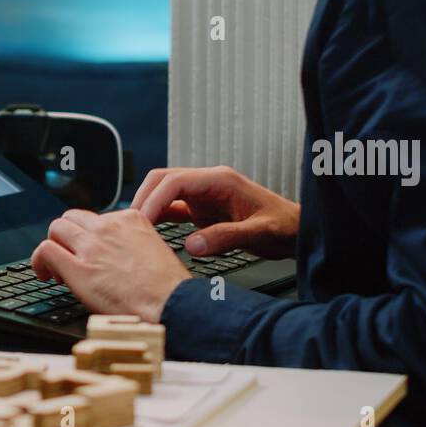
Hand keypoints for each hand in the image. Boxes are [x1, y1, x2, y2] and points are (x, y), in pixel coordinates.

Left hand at [31, 208, 191, 322]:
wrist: (170, 304)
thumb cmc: (168, 288)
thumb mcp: (155, 250)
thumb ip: (133, 244)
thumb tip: (115, 255)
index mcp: (130, 220)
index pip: (97, 218)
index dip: (88, 236)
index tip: (89, 252)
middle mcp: (109, 228)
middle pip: (72, 218)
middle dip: (67, 237)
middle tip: (69, 258)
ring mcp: (92, 247)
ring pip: (56, 229)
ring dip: (53, 246)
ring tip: (56, 269)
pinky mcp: (79, 269)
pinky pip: (46, 251)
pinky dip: (39, 261)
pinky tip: (45, 275)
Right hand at [133, 166, 300, 259]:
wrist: (297, 231)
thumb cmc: (284, 227)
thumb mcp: (259, 233)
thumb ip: (226, 237)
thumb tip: (192, 246)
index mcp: (220, 180)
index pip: (174, 181)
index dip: (153, 200)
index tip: (141, 221)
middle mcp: (208, 184)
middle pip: (162, 181)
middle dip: (143, 200)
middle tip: (128, 226)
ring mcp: (203, 196)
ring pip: (163, 194)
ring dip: (147, 209)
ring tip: (132, 230)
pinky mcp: (202, 210)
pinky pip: (172, 209)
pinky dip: (158, 219)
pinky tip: (149, 234)